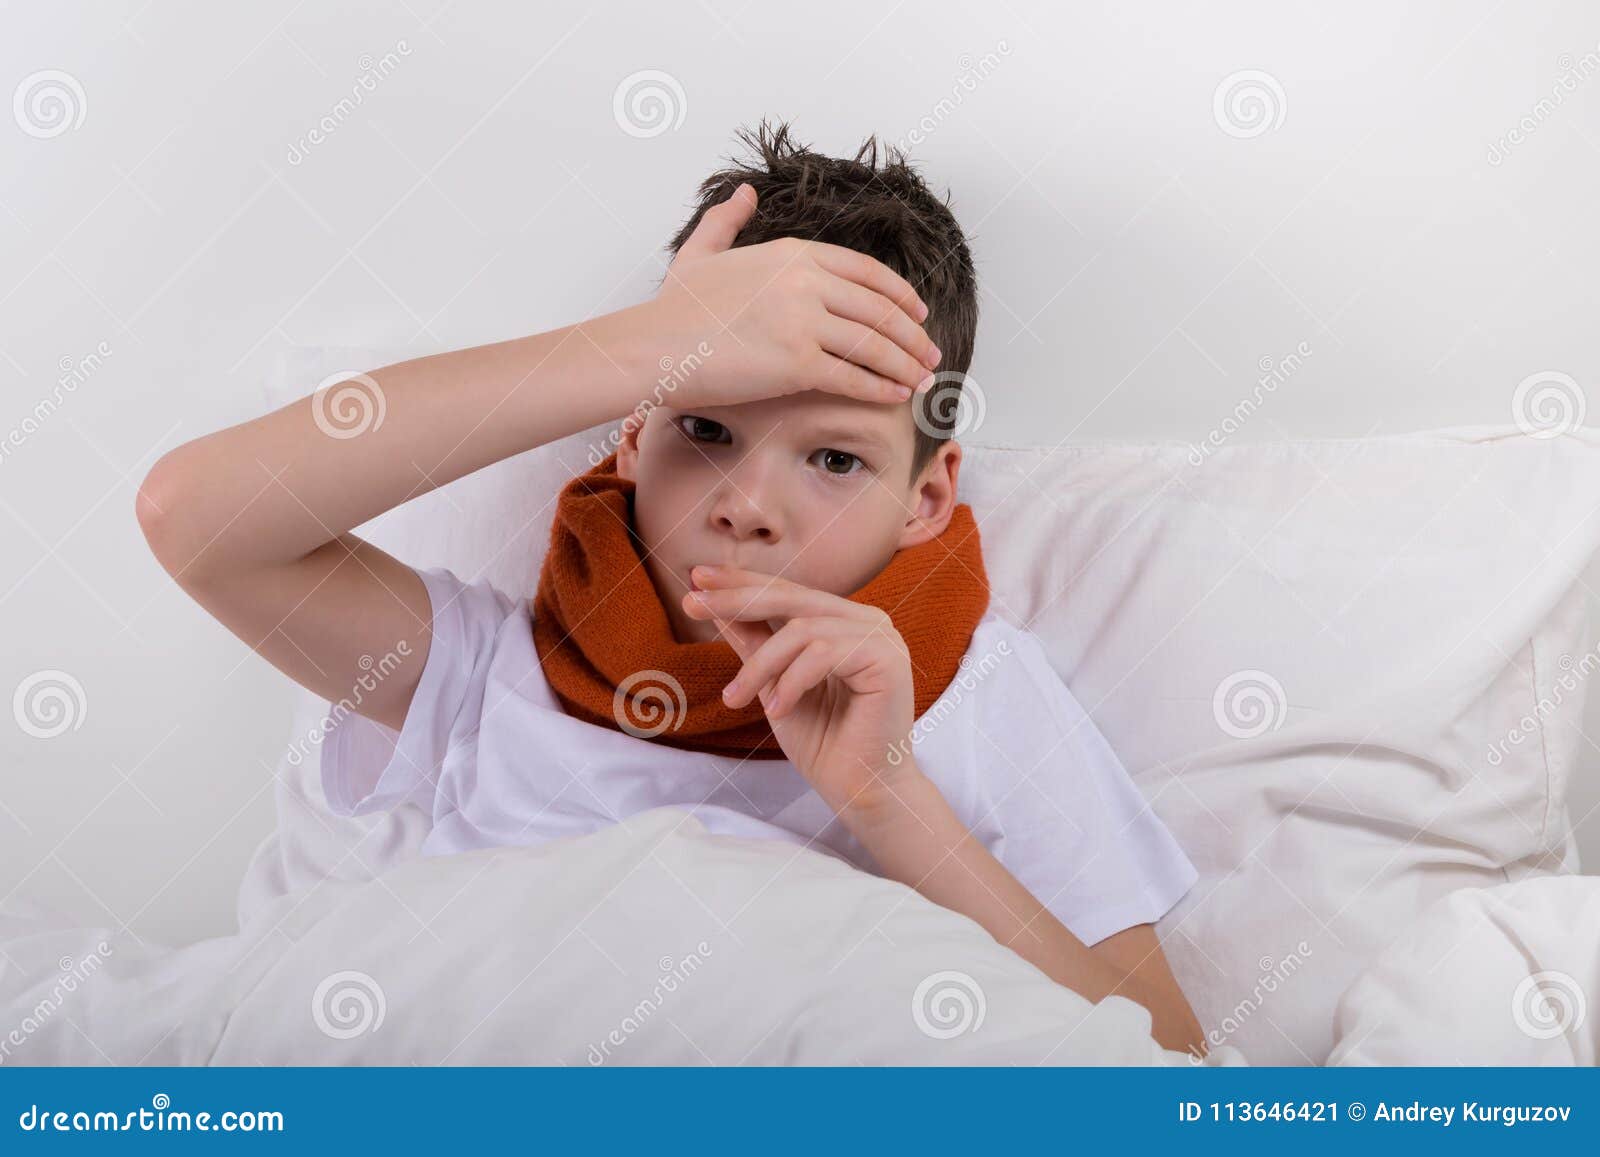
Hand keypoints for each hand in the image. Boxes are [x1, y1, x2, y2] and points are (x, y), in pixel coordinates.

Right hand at [646, 183, 941, 409]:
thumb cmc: (673, 309)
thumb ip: (727, 219)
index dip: (899, 294)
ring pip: (874, 344)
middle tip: (931, 354)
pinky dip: (881, 388)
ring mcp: (803, 321)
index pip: (866, 272)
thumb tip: (743, 193)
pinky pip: (854, 377)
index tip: (918, 312)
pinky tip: (896, 396)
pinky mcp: (798, 363)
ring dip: (906, 365)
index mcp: (793, 254)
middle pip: (879, 310)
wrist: (652, 346)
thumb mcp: (702, 252)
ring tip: (923, 381)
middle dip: (912, 336)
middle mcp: (806, 281)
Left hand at [682, 564, 920, 815]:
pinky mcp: (888, 658)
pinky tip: (777, 710)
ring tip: (735, 699)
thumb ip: (753, 642)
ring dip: (760, 666)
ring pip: (802, 630)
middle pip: (792, 597)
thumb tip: (713, 602)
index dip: (741, 582)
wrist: (859, 792)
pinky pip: (822, 654)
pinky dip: (791, 682)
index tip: (696, 578)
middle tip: (692, 604)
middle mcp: (866, 620)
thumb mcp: (772, 684)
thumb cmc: (822, 742)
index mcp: (843, 621)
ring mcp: (881, 636)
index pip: (787, 591)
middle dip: (737, 600)